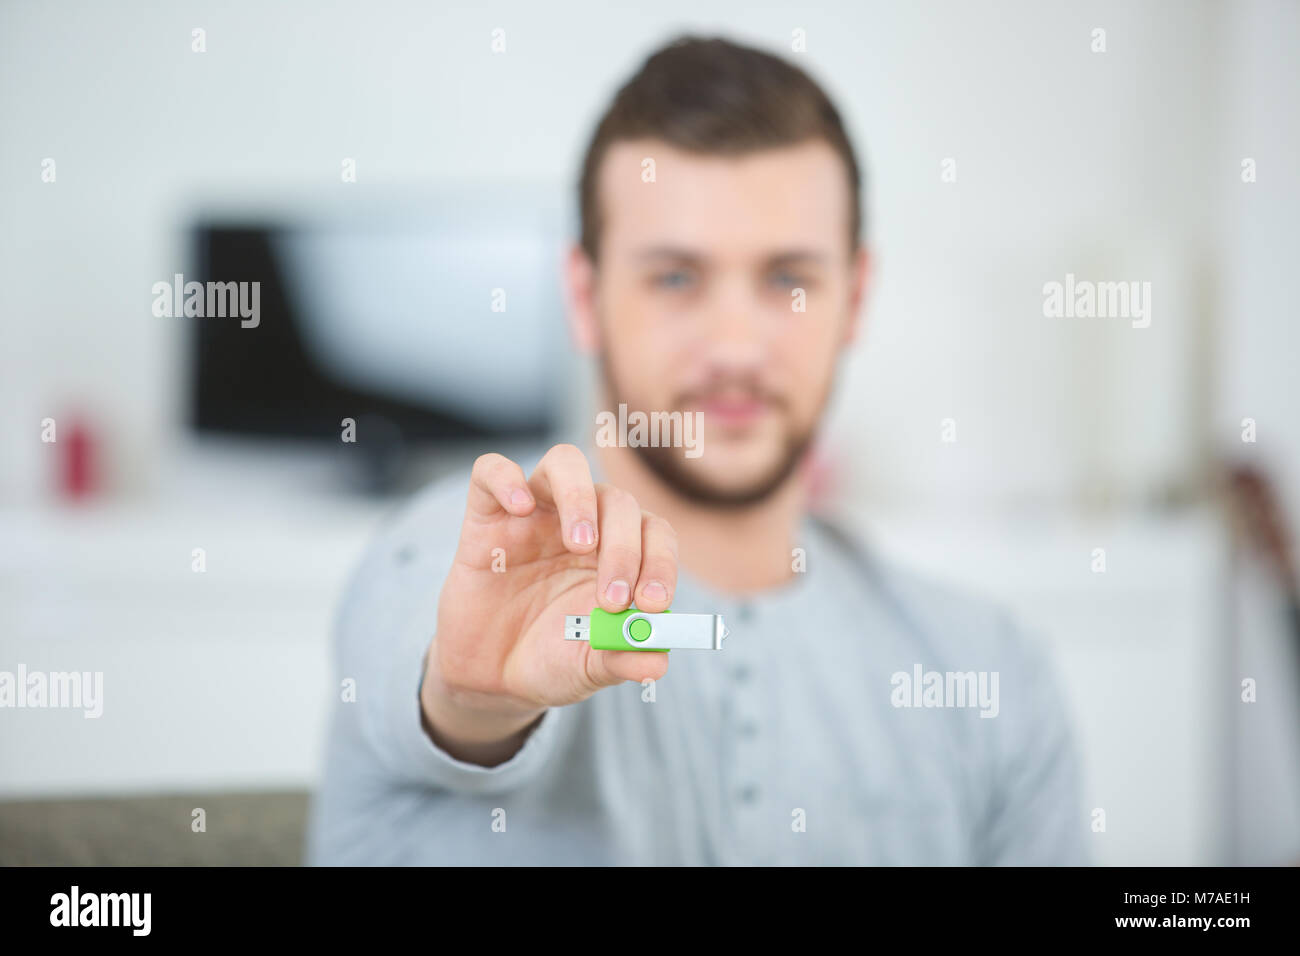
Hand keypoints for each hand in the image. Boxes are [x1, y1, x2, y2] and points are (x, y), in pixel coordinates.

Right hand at [420, 444, 676, 762]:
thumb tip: (657, 659)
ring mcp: (534, 514)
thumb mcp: (589, 667)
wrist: (490, 675)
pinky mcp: (486, 514)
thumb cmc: (551, 659)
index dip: (661, 562)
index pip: (654, 533)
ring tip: (579, 544)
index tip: (653, 604)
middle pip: (617, 502)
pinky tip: (520, 508)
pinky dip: (506, 479)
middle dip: (624, 550)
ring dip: (580, 498)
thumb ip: (623, 658)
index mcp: (620, 553)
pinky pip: (491, 470)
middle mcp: (583, 524)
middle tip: (613, 600)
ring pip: (565, 463)